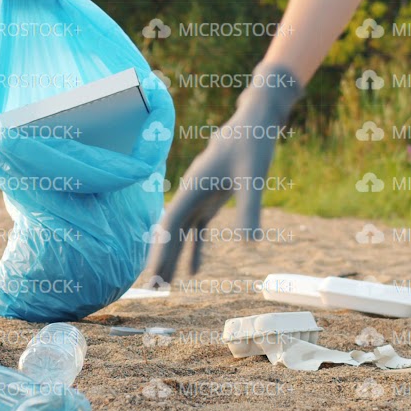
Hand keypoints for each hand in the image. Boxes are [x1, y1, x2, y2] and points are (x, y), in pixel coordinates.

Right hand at [142, 64, 302, 282]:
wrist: (256, 121)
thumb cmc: (253, 144)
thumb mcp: (253, 177)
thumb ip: (250, 209)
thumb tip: (251, 243)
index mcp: (194, 186)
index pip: (170, 224)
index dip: (160, 250)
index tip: (154, 273)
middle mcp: (191, 192)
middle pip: (171, 231)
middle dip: (162, 259)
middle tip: (154, 288)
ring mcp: (200, 195)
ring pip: (181, 232)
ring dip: (174, 256)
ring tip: (166, 284)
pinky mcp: (212, 198)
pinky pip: (197, 228)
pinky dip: (194, 248)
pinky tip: (193, 270)